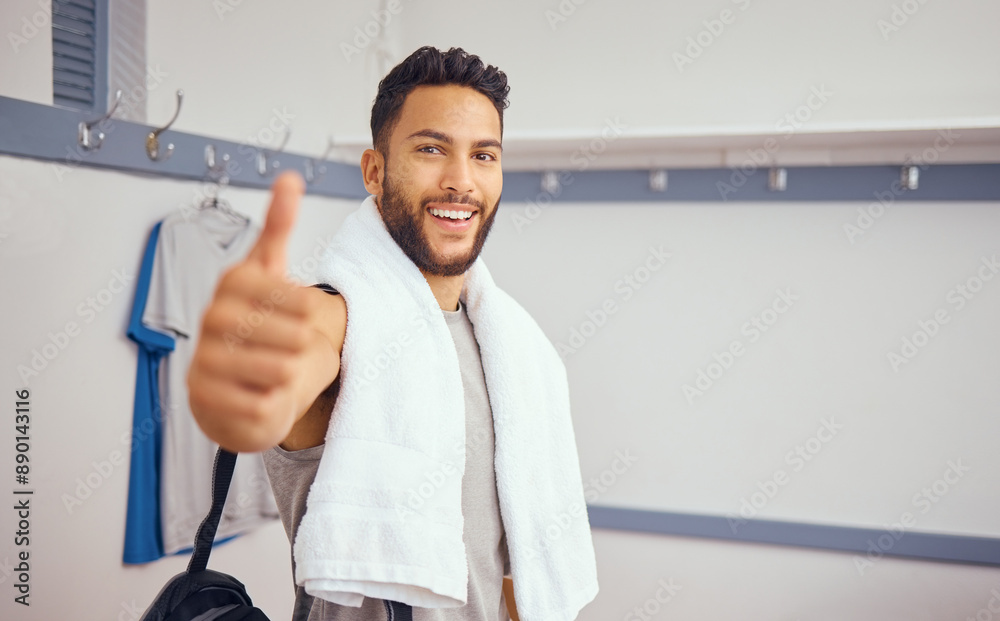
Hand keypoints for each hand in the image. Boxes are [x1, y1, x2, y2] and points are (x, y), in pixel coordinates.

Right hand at [187, 171, 324, 452]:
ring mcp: (204, 360)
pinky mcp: (205, 400)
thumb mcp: (269, 272)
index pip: (300, 299)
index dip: (312, 314)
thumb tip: (290, 177)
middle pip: (295, 338)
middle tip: (292, 349)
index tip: (305, 316)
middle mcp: (212, 318)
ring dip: (291, 377)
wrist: (233, 384)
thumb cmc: (259, 326)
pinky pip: (265, 405)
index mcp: (233, 283)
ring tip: (280, 370)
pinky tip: (262, 394)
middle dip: (303, 349)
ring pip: (282, 372)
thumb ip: (279, 227)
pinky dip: (274, 404)